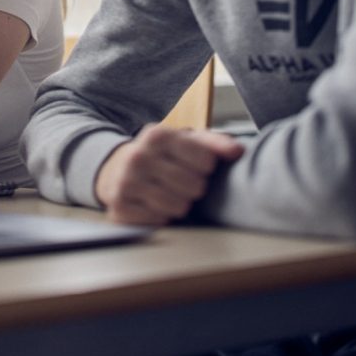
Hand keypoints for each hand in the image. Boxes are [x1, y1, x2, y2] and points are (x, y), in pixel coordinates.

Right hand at [95, 123, 243, 224]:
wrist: (117, 167)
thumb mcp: (187, 142)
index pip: (206, 161)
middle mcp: (138, 155)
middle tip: (180, 181)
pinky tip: (153, 203)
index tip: (196, 165)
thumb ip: (216, 144)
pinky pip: (160, 221)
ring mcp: (126, 181)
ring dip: (179, 204)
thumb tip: (237, 152)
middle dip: (193, 187)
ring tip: (168, 192)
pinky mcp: (119, 206)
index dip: (206, 167)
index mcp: (157, 134)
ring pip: (178, 207)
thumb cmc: (162, 155)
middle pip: (194, 187)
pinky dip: (161, 216)